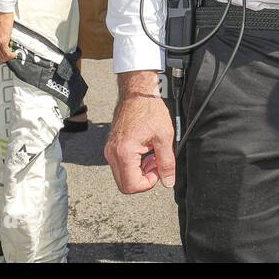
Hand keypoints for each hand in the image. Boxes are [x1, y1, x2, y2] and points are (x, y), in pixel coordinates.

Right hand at [105, 71, 175, 193]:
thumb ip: (167, 162)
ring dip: (139, 171)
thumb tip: (168, 181)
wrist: (138, 93)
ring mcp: (110, 150)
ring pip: (123, 175)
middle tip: (156, 164)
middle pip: (125, 184)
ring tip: (153, 155)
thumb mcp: (164, 137)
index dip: (149, 183)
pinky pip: (121, 164)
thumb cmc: (149, 109)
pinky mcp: (112, 146)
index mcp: (124, 153)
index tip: (159, 171)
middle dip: (143, 179)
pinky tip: (146, 150)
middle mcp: (112, 154)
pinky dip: (134, 163)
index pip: (131, 186)